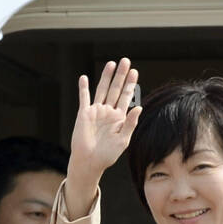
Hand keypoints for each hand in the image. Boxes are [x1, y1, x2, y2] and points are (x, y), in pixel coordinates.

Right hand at [65, 58, 141, 217]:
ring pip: (102, 90)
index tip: (134, 72)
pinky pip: (84, 99)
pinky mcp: (84, 114)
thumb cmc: (107, 155)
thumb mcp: (123, 141)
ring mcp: (96, 112)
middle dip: (120, 75)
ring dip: (106, 77)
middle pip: (116, 89)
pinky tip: (84, 78)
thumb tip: (139, 107)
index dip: (130, 84)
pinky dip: (84, 89)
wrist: (89, 162)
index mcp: (119, 118)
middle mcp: (108, 112)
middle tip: (126, 61)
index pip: (126, 97)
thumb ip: (130, 124)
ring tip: (111, 63)